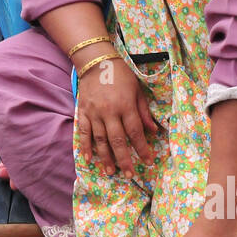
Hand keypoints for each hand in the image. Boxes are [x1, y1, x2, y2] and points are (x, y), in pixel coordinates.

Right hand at [76, 57, 157, 175]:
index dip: (142, 149)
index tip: (148, 162)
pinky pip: (83, 132)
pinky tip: (89, 159)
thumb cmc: (121, 75)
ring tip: (111, 171)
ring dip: (106, 157)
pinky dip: (86, 146)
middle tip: (129, 175)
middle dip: (124, 159)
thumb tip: (153, 131)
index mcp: (126, 106)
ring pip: (100, 140)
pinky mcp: (82, 112)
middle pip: (117, 140)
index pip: (135, 132)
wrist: (96, 61)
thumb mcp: (137, 91)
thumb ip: (144, 112)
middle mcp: (109, 111)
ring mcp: (94, 113)